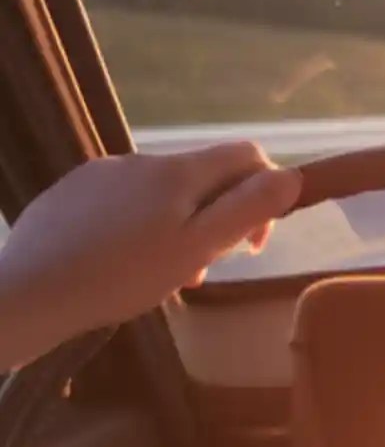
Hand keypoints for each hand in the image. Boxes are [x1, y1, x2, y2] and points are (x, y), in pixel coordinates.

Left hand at [0, 142, 299, 367]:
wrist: (29, 291)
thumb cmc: (123, 276)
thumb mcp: (198, 248)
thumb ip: (247, 210)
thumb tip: (291, 176)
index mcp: (179, 173)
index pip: (246, 155)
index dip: (266, 191)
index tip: (251, 242)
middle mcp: (143, 161)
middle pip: (204, 178)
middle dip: (217, 219)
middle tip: (204, 270)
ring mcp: (103, 173)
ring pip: (163, 193)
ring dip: (177, 227)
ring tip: (160, 275)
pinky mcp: (72, 191)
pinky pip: (123, 201)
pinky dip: (138, 226)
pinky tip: (119, 263)